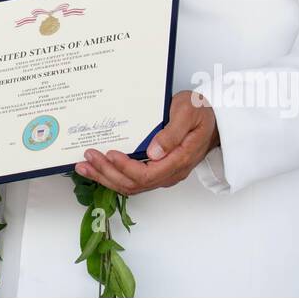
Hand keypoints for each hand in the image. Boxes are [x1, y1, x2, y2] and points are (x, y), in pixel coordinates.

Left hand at [74, 90, 220, 195]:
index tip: (109, 154)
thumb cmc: (202, 112)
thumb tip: (154, 152)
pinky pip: (132, 179)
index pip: (147, 174)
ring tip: (84, 167)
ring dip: (106, 177)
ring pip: (131, 185)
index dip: (125, 168)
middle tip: (88, 158)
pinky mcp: (156, 169)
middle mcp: (169, 172)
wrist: (214, 119)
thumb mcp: (189, 113)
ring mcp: (162, 173)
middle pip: (134, 184)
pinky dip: (113, 175)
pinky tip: (98, 167)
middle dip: (108, 173)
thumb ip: (172, 133)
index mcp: (179, 160)